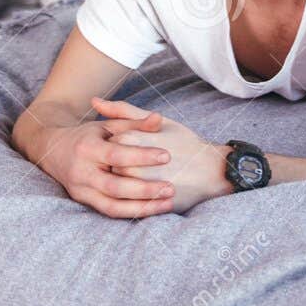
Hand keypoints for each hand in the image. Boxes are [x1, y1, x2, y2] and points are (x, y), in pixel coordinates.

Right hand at [35, 107, 175, 219]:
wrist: (53, 151)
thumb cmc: (89, 135)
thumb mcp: (109, 125)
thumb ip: (135, 122)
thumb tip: (159, 118)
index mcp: (87, 148)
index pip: (117, 155)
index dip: (141, 156)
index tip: (167, 156)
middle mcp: (81, 172)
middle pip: (114, 186)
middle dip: (144, 189)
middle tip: (171, 187)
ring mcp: (81, 190)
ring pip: (112, 205)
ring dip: (142, 207)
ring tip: (168, 202)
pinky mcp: (84, 201)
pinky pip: (110, 211)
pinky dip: (132, 212)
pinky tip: (154, 209)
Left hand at [95, 96, 231, 213]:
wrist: (211, 171)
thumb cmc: (185, 143)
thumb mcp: (157, 121)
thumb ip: (123, 110)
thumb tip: (93, 101)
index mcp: (130, 138)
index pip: (107, 143)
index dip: (120, 147)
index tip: (135, 148)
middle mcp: (129, 162)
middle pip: (108, 165)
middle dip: (120, 166)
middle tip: (139, 165)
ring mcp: (136, 185)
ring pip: (114, 186)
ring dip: (124, 182)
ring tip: (143, 178)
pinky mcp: (144, 203)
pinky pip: (125, 204)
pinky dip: (130, 200)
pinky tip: (142, 194)